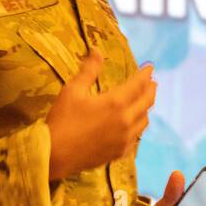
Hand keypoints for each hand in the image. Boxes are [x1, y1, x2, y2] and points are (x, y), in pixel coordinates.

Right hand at [46, 51, 155, 180]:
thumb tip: (97, 50)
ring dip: (146, 108)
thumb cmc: (62, 120)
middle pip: (146, 102)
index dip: (145, 74)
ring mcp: (125, 139)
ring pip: (144, 121)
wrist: (54, 155)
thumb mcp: (73, 90)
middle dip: (151, 89)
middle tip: (152, 82)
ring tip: (145, 101)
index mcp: (116, 103)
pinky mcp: (120, 153)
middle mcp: (126, 121)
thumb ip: (89, 70)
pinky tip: (134, 125)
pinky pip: (136, 137)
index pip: (138, 84)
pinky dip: (138, 126)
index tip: (150, 67)